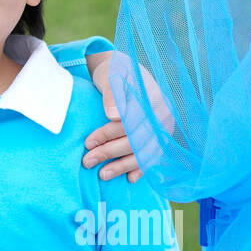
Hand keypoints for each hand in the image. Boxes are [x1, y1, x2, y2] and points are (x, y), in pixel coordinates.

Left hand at [82, 51, 174, 182]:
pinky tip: (130, 178)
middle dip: (111, 153)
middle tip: (87, 162)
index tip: (88, 143)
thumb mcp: (111, 75)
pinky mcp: (160, 135)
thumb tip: (113, 116)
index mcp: (152, 97)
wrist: (125, 71)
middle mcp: (162, 114)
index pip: (130, 121)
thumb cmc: (115, 72)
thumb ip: (112, 92)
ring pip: (145, 151)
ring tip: (103, 175)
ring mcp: (163, 126)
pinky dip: (142, 168)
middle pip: (137, 139)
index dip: (109, 134)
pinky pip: (154, 155)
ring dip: (124, 165)